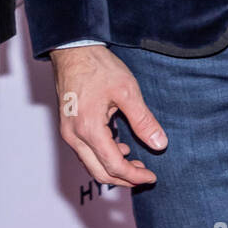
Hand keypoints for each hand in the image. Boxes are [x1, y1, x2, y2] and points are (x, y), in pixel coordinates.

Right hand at [50, 45, 165, 186]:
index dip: (135, 176)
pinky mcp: (68, 125)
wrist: (73, 49)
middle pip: (99, 173)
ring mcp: (68, 131)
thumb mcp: (126, 90)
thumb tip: (159, 143)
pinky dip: (102, 157)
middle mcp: (74, 136)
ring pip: (90, 164)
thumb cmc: (97, 66)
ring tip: (135, 161)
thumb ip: (143, 120)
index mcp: (88, 129)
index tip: (152, 176)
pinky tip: (118, 145)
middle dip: (124, 178)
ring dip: (112, 169)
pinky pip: (85, 152)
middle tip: (144, 173)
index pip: (114, 166)